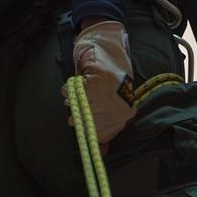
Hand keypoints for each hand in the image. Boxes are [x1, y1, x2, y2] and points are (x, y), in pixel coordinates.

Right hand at [71, 20, 135, 147]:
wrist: (109, 43)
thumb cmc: (107, 76)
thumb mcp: (109, 102)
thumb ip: (106, 128)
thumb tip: (101, 153)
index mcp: (126, 113)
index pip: (104, 134)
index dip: (88, 132)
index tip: (80, 128)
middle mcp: (122, 104)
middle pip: (91, 124)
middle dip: (78, 117)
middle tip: (74, 108)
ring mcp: (112, 92)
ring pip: (83, 109)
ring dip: (73, 103)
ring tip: (72, 96)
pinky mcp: (101, 79)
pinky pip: (79, 93)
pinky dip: (70, 91)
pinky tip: (71, 87)